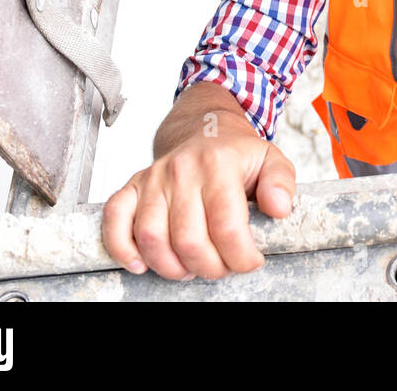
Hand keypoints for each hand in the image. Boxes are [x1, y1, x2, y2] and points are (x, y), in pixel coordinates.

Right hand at [101, 111, 296, 280]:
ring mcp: (154, 179)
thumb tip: (279, 208)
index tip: (251, 261)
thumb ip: (282, 183)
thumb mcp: (271, 159)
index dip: (240, 256)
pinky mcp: (133, 186)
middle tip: (223, 267)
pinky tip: (141, 263)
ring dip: (172, 266)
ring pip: (151, 237)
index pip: (227, 225)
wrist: (204, 129)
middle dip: (210, 267)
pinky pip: (115, 219)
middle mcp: (182, 170)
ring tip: (192, 267)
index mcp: (219, 164)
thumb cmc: (237, 153)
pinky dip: (122, 247)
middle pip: (189, 239)